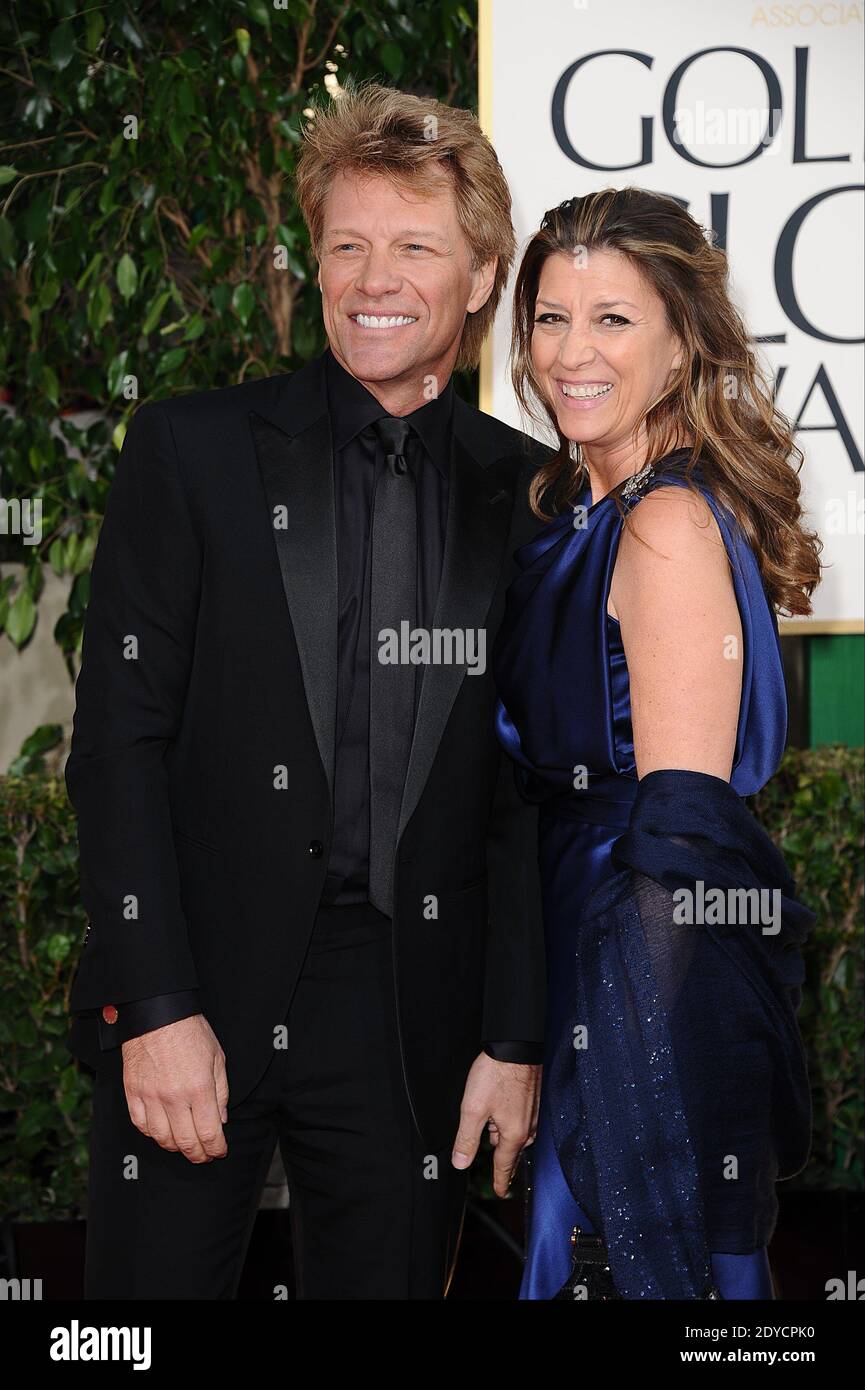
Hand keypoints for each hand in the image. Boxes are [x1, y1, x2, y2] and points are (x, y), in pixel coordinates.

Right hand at [121, 1014, 228, 1162]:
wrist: (157, 1014)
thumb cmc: (190, 1031)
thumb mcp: (217, 1058)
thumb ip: (221, 1091)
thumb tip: (221, 1119)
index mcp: (199, 1088)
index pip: (209, 1132)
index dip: (216, 1148)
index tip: (219, 1151)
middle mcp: (174, 1097)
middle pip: (185, 1141)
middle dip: (198, 1154)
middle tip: (204, 1156)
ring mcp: (150, 1096)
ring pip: (161, 1138)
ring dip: (175, 1147)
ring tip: (184, 1146)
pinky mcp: (133, 1092)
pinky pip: (140, 1124)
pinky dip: (151, 1134)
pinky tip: (161, 1132)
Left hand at [451, 1052, 540, 1196]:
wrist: (516, 1046)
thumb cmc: (496, 1074)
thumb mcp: (472, 1109)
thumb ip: (467, 1139)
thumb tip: (461, 1163)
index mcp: (513, 1133)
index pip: (505, 1165)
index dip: (501, 1180)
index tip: (501, 1192)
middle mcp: (528, 1126)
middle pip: (513, 1151)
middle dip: (504, 1160)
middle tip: (500, 1174)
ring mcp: (533, 1112)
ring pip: (518, 1135)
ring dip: (506, 1140)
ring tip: (494, 1140)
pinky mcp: (534, 1099)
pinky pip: (523, 1121)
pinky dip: (512, 1125)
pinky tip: (503, 1116)